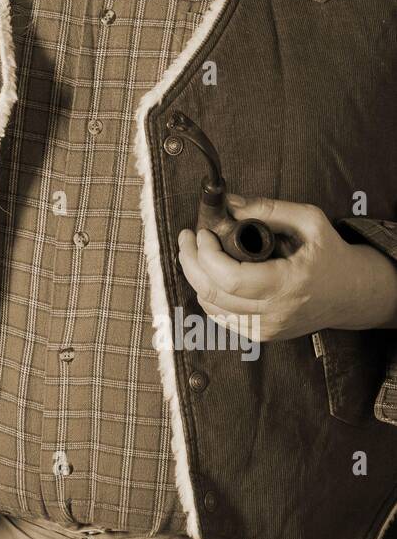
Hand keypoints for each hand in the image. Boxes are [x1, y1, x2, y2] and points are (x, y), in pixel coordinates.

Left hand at [177, 195, 396, 341]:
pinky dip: (208, 296)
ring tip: (195, 252)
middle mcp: (276, 312)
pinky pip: (221, 319)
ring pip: (212, 308)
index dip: (206, 255)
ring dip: (195, 277)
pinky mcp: (263, 335)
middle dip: (190, 261)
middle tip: (187, 238)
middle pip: (213, 293)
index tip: (201, 232)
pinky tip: (208, 275)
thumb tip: (230, 203)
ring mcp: (268, 328)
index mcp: (288, 284)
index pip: (229, 278)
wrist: (351, 293)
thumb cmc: (330, 254)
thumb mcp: (309, 221)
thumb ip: (269, 209)